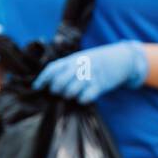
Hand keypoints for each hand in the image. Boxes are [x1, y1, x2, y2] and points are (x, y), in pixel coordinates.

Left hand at [32, 41, 147, 103]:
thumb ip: (67, 67)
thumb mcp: (81, 58)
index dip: (43, 79)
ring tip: (72, 94)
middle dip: (56, 90)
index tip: (36, 88)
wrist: (121, 59)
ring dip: (69, 95)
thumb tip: (51, 81)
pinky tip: (84, 97)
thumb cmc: (97, 61)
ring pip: (71, 91)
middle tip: (59, 92)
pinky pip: (86, 97)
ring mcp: (90, 76)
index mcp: (73, 59)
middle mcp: (80, 66)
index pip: (53, 68)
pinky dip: (82, 99)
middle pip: (59, 82)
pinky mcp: (100, 86)